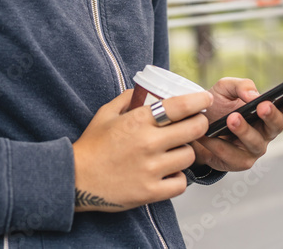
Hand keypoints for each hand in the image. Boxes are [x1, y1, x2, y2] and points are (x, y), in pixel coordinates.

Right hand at [72, 88, 211, 211]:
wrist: (76, 179)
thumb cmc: (91, 146)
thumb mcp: (105, 113)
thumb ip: (126, 99)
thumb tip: (142, 90)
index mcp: (137, 121)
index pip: (179, 106)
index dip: (198, 100)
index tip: (206, 99)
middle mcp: (147, 143)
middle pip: (194, 130)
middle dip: (200, 124)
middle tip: (197, 125)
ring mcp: (150, 169)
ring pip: (189, 156)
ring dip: (186, 152)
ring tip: (175, 151)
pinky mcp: (150, 191)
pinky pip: (181, 183)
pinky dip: (178, 178)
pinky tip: (169, 172)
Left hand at [190, 77, 282, 172]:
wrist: (194, 126)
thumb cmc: (216, 106)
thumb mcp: (225, 89)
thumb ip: (240, 86)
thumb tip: (253, 95)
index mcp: (268, 112)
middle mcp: (266, 132)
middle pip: (277, 126)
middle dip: (271, 116)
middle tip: (262, 106)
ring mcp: (254, 149)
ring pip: (256, 142)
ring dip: (244, 131)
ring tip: (232, 119)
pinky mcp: (239, 162)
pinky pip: (232, 155)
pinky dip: (219, 145)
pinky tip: (208, 135)